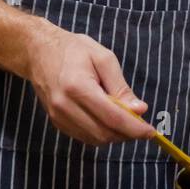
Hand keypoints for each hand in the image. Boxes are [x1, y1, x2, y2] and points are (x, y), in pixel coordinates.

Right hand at [27, 21, 155, 145]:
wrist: (38, 51)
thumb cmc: (73, 49)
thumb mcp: (103, 58)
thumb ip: (121, 86)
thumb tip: (139, 110)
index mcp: (78, 87)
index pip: (112, 118)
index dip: (135, 128)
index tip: (151, 132)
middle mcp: (65, 106)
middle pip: (104, 133)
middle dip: (127, 134)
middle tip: (140, 125)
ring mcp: (58, 116)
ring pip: (95, 139)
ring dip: (114, 135)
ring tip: (124, 120)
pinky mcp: (56, 122)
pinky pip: (84, 137)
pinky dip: (100, 133)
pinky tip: (107, 120)